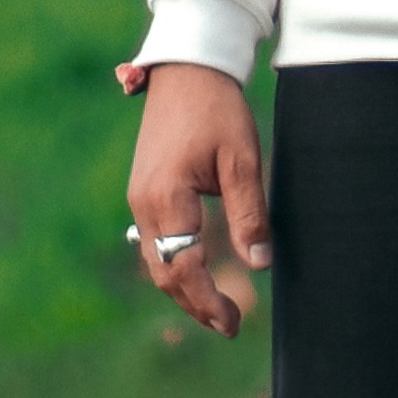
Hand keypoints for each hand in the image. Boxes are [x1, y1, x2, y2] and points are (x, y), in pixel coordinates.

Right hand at [125, 62, 268, 335]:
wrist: (187, 71)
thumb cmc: (218, 111)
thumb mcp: (242, 161)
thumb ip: (249, 215)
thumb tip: (259, 265)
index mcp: (166, 199)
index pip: (184, 268)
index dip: (208, 301)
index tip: (234, 322)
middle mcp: (143, 204)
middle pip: (164, 273)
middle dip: (195, 304)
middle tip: (230, 325)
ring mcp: (138, 198)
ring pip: (156, 261)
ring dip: (183, 289)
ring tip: (217, 309)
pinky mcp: (144, 191)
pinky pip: (154, 242)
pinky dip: (175, 265)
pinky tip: (197, 274)